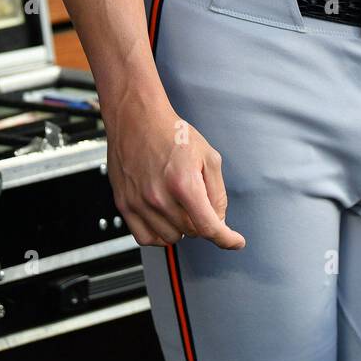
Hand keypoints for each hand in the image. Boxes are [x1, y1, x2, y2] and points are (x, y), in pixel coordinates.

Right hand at [102, 90, 245, 251]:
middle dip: (202, 220)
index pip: (208, 227)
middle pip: (191, 232)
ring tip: (179, 202)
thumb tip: (218, 219)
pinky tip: (164, 217)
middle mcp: (159, 197)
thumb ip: (217, 191)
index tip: (234, 242)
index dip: (226, 238)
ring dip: (181, 227)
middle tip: (198, 199)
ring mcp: (139, 203)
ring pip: (171, 238)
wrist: (138, 119)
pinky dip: (159, 234)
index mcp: (183, 183)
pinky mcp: (125, 205)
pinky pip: (146, 238)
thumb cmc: (171, 133)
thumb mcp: (208, 155)